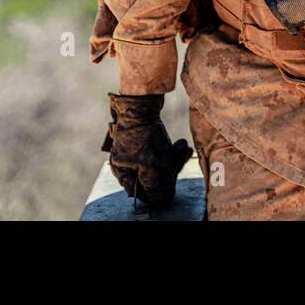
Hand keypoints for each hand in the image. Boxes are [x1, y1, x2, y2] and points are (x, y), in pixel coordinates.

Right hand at [102, 92, 193, 208]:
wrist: (143, 104)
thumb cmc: (145, 137)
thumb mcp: (152, 167)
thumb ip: (156, 187)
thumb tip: (160, 200)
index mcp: (121, 171)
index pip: (140, 191)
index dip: (157, 191)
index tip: (170, 185)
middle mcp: (125, 161)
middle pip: (151, 176)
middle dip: (169, 171)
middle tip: (180, 163)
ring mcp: (134, 149)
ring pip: (158, 163)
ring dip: (173, 159)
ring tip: (183, 150)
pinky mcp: (145, 138)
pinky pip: (160, 150)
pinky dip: (171, 150)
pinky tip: (182, 145)